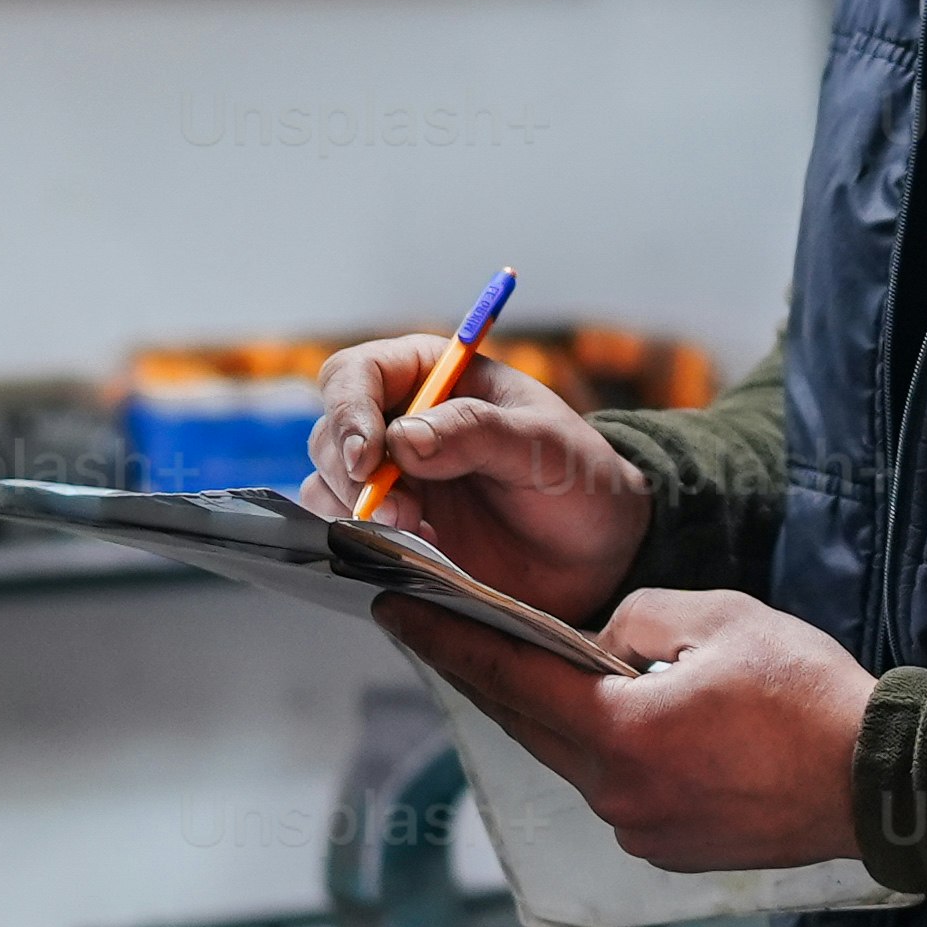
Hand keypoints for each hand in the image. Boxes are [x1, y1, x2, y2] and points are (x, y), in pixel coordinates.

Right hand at [308, 327, 646, 627]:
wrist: (599, 553)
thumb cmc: (580, 480)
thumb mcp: (543, 445)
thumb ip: (477, 431)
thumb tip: (403, 438)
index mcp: (435, 375)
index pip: (357, 373)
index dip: (350, 409)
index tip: (369, 456)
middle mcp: (402, 421)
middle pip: (331, 430)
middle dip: (351, 472)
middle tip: (401, 509)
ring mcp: (394, 477)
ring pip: (327, 481)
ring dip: (354, 509)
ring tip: (416, 530)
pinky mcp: (395, 527)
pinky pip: (345, 528)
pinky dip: (362, 541)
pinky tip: (417, 549)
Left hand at [393, 587, 872, 872]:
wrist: (880, 783)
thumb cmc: (808, 695)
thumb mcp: (719, 619)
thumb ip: (638, 622)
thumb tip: (604, 646)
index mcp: (620, 735)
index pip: (511, 679)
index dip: (449, 641)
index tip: (397, 612)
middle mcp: (616, 795)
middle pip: (529, 726)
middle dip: (482, 674)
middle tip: (433, 629)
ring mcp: (643, 831)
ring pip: (576, 760)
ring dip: (554, 714)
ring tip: (536, 667)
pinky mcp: (673, 849)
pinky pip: (620, 788)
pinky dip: (608, 750)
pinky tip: (624, 720)